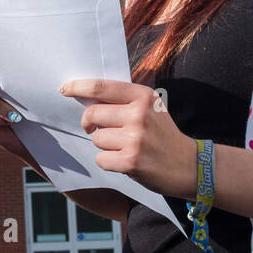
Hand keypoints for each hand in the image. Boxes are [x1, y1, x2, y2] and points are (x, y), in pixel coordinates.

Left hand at [59, 78, 197, 198]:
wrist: (188, 165)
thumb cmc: (162, 135)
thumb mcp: (150, 108)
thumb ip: (124, 101)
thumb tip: (86, 97)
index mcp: (143, 96)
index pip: (101, 87)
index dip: (78, 87)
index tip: (64, 89)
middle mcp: (139, 114)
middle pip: (92, 114)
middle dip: (89, 123)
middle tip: (94, 129)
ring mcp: (135, 139)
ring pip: (96, 139)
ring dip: (104, 146)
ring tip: (124, 148)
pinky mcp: (131, 161)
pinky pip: (101, 159)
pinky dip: (108, 162)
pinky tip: (125, 162)